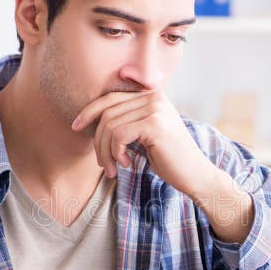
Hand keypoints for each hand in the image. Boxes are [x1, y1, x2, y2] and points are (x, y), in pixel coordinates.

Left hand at [71, 90, 216, 195]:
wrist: (195, 174)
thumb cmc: (168, 158)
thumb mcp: (144, 135)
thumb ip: (126, 121)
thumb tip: (89, 119)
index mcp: (151, 95)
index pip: (110, 97)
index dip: (89, 110)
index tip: (76, 126)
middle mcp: (153, 97)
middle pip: (107, 113)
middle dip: (98, 141)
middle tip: (102, 164)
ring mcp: (155, 108)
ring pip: (110, 126)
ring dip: (106, 152)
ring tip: (113, 168)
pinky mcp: (154, 124)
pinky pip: (118, 135)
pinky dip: (116, 153)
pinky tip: (126, 164)